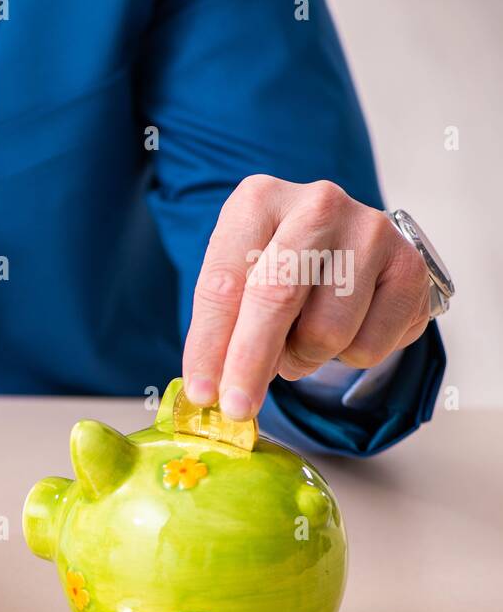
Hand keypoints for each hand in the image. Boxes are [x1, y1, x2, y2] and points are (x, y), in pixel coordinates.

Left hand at [183, 176, 429, 418]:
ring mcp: (370, 232)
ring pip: (325, 332)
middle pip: (277, 299)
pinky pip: (368, 346)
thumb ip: (221, 328)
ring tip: (300, 339)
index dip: (209, 345)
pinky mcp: (410, 267)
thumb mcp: (239, 280)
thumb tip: (207, 392)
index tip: (200, 393)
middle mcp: (317, 205)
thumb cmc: (277, 265)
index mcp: (258, 201)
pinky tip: (344, 329)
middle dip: (251, 363)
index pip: (224, 283)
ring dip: (303, 358)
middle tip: (236, 409)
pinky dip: (347, 357)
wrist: (343, 246)